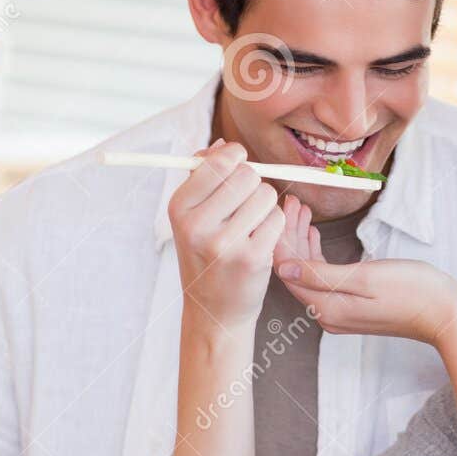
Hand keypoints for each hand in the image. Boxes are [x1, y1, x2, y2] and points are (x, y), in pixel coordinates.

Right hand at [168, 140, 285, 329]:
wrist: (214, 310)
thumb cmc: (206, 255)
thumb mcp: (191, 217)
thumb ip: (203, 177)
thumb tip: (223, 146)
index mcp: (179, 208)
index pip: (218, 162)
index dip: (235, 157)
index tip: (237, 166)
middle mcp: (198, 225)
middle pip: (246, 175)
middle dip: (253, 183)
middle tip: (245, 202)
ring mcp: (225, 244)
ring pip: (266, 195)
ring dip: (265, 205)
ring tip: (251, 224)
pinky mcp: (252, 259)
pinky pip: (277, 219)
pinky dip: (274, 225)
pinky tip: (260, 240)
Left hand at [275, 196, 456, 344]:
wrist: (443, 314)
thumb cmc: (412, 291)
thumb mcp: (365, 277)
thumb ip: (321, 274)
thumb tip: (284, 267)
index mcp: (328, 308)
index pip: (288, 272)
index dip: (281, 240)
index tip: (280, 210)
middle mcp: (328, 314)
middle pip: (296, 272)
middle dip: (290, 236)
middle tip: (293, 203)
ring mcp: (340, 312)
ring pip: (309, 273)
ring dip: (303, 242)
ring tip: (303, 211)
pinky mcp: (351, 306)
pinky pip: (324, 279)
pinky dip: (317, 255)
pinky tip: (315, 235)